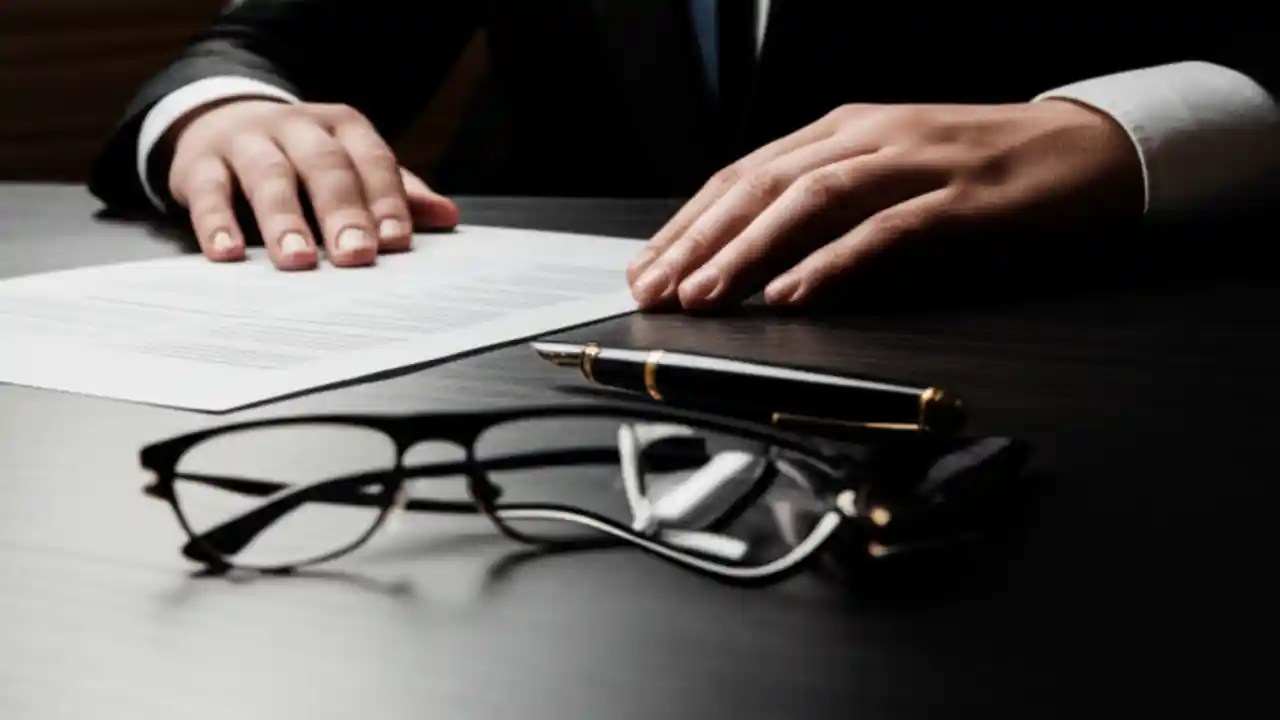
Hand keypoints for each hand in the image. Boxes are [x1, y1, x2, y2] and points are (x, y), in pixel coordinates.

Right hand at [166, 99, 459, 269]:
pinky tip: (226, 253)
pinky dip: (215, 222)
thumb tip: (448, 217)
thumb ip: (395, 193)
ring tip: (297, 260)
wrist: (220, 119)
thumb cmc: (302, 158)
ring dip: (284, 220)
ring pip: (269, 176)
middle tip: (355, 255)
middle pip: (325, 166)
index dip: (387, 200)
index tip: (397, 242)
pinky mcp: (199, 163)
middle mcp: (297, 127)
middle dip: (342, 211)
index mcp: (343, 128)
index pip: (372, 160)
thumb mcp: (351, 166)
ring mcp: (247, 141)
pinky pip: (207, 190)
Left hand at [627, 100, 1142, 308]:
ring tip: (707, 295)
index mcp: (842, 131)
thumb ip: (821, 210)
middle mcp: (868, 136)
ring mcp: (915, 162)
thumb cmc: (978, 171)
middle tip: (659, 289)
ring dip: (751, 252)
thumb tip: (749, 261)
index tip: (649, 268)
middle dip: (702, 241)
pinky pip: (886, 231)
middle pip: (764, 184)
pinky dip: (834, 263)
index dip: (689, 224)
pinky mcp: (961, 199)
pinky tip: (795, 294)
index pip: (743, 175)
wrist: (1086, 151)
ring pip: (812, 200)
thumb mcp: (885, 177)